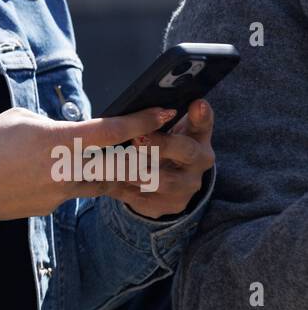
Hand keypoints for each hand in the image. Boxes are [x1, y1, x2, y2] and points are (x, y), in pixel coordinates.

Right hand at [0, 106, 176, 222]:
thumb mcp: (21, 120)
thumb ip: (54, 125)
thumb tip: (71, 133)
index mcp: (60, 140)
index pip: (114, 131)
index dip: (144, 121)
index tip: (165, 112)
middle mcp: (66, 169)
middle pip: (121, 165)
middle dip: (144, 156)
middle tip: (159, 148)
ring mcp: (59, 192)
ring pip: (101, 183)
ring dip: (115, 174)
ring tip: (126, 165)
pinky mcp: (49, 207)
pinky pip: (72, 193)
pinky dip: (74, 183)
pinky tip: (58, 176)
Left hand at [111, 98, 214, 218]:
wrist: (160, 189)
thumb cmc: (160, 150)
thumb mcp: (164, 131)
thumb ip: (160, 118)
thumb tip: (149, 107)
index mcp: (198, 138)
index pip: (203, 123)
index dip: (201, 115)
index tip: (196, 104)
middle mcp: (198, 162)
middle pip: (185, 151)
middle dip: (161, 144)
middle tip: (138, 139)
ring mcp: (185, 187)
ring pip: (162, 180)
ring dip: (136, 170)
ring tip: (114, 163)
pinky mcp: (166, 205)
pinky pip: (142, 197)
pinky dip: (123, 188)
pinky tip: (106, 181)